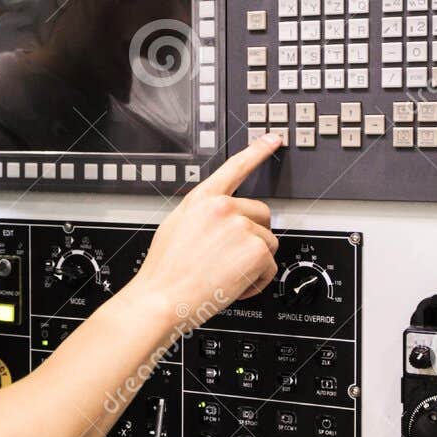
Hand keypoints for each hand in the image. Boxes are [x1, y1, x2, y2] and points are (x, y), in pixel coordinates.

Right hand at [124, 134, 281, 336]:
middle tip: (229, 259)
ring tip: (225, 276)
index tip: (274, 138)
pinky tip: (233, 286)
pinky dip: (256, 282)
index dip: (258, 150)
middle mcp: (223, 207)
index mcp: (202, 199)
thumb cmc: (165, 271)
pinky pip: (270, 266)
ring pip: (267, 243)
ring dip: (253, 263)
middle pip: (262, 214)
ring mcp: (241, 226)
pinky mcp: (255, 249)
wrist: (162, 298)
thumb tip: (224, 221)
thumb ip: (203, 216)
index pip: (235, 167)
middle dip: (253, 237)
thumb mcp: (177, 227)